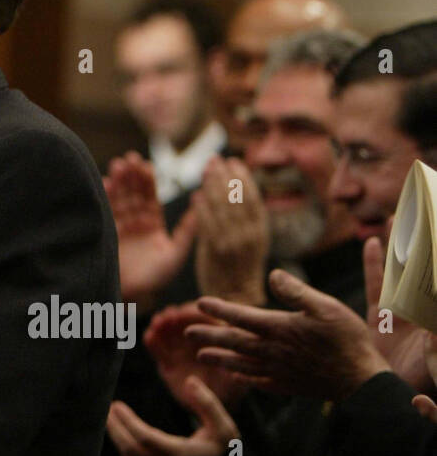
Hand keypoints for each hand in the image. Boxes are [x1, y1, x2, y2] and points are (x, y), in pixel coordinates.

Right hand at [104, 152, 196, 304]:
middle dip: (131, 177)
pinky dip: (104, 197)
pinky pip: (105, 211)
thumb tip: (202, 200)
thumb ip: (188, 228)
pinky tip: (104, 182)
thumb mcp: (176, 252)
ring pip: (118, 199)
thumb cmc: (156, 278)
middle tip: (130, 158)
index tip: (146, 165)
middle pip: (132, 194)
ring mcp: (119, 228)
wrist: (131, 296)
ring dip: (118, 182)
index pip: (150, 198)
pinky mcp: (106, 232)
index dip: (147, 181)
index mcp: (153, 226)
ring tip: (118, 165)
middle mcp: (135, 224)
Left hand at [106, 375, 237, 455]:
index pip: (146, 439)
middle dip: (116, 428)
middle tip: (108, 409)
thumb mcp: (225, 428)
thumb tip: (190, 381)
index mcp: (182, 455)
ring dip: (117, 437)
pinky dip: (125, 449)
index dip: (129, 422)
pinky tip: (122, 435)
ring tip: (110, 418)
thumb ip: (208, 404)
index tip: (117, 405)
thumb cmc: (225, 454)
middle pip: (132, 449)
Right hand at [144, 302, 247, 408]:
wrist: (216, 409)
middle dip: (173, 316)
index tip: (183, 313)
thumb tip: (225, 339)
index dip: (191, 314)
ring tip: (156, 324)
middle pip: (181, 321)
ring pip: (167, 332)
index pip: (202, 319)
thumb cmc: (232, 388)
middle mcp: (194, 339)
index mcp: (212, 336)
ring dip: (160, 325)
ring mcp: (179, 350)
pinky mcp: (167, 362)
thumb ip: (229, 357)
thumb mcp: (236, 371)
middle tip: (167, 317)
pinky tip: (149, 337)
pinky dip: (152, 342)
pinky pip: (157, 349)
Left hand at [188, 268, 389, 399]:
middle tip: (187, 332)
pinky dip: (243, 377)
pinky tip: (235, 375)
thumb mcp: (327, 306)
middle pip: (234, 341)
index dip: (219, 309)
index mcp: (279, 328)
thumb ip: (297, 291)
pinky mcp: (287, 386)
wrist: (361, 381)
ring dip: (219, 358)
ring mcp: (278, 370)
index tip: (199, 303)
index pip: (241, 316)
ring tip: (200, 355)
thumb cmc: (347, 340)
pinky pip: (258, 381)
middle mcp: (273, 350)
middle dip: (209, 335)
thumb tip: (272, 275)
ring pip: (241, 363)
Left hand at [193, 157, 267, 304]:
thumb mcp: (249, 240)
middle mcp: (249, 235)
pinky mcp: (215, 250)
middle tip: (214, 158)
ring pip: (222, 207)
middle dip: (225, 175)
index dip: (243, 177)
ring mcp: (232, 242)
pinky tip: (195, 195)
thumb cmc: (238, 266)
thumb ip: (242, 217)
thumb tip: (231, 187)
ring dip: (212, 185)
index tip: (233, 161)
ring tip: (205, 170)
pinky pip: (207, 223)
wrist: (234, 296)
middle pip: (237, 197)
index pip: (253, 196)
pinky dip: (201, 207)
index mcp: (261, 230)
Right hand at [364, 228, 434, 393]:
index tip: (435, 229)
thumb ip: (434, 339)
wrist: (395, 399)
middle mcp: (421, 308)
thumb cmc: (425, 381)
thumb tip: (430, 331)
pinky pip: (379, 283)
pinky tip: (376, 243)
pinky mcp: (381, 317)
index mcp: (430, 314)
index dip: (434, 255)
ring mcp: (402, 310)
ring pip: (402, 269)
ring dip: (401, 244)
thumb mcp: (435, 358)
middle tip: (421, 213)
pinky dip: (376, 263)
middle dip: (423, 242)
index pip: (433, 279)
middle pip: (423, 268)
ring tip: (399, 218)